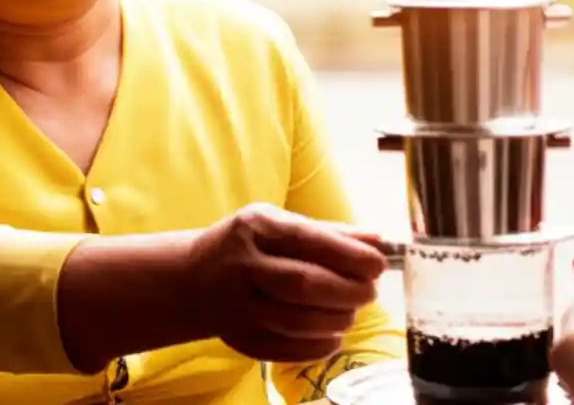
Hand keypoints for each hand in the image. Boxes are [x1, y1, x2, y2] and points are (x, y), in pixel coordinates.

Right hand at [186, 203, 386, 362]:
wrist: (195, 279)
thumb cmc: (252, 246)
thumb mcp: (282, 224)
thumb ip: (330, 232)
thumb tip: (377, 240)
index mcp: (254, 227)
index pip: (308, 240)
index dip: (349, 255)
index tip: (377, 265)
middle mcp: (241, 265)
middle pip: (302, 284)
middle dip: (346, 291)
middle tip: (369, 292)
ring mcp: (236, 305)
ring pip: (296, 321)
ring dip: (335, 320)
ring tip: (350, 313)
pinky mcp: (239, 338)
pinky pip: (285, 349)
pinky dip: (317, 346)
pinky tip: (332, 336)